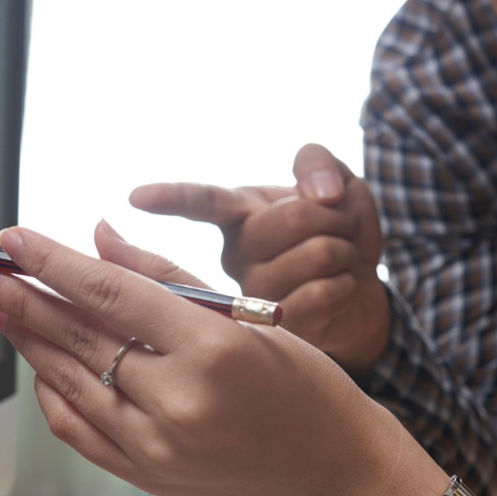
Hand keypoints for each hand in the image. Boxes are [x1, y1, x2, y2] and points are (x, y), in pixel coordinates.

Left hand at [0, 221, 424, 495]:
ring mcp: (158, 447)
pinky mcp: (147, 476)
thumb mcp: (246, 315)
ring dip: (30, 343)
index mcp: (212, 350)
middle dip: (24, 300)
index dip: (53, 262)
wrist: (328, 466)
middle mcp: (179, 402)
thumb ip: (165, 276)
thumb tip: (98, 237)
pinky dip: (54, 393)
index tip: (13, 239)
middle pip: (79, 338)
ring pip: (69, 384)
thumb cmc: (301, 383)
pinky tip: (40, 364)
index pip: (110, 294)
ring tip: (2, 308)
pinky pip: (78, 430)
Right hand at [129, 144, 391, 372]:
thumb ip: (320, 164)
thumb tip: (319, 191)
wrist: (360, 297)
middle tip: (343, 230)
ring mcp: (253, 297)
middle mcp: (236, 255)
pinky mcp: (278, 331)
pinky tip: (341, 289)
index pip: (201, 201)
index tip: (136, 197)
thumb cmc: (340, 233)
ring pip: (318, 253)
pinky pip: (324, 292)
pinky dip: (349, 283)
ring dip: (349, 250)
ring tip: (341, 261)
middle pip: (296, 217)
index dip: (170, 198)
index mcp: (239, 215)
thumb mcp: (336, 185)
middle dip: (339, 216)